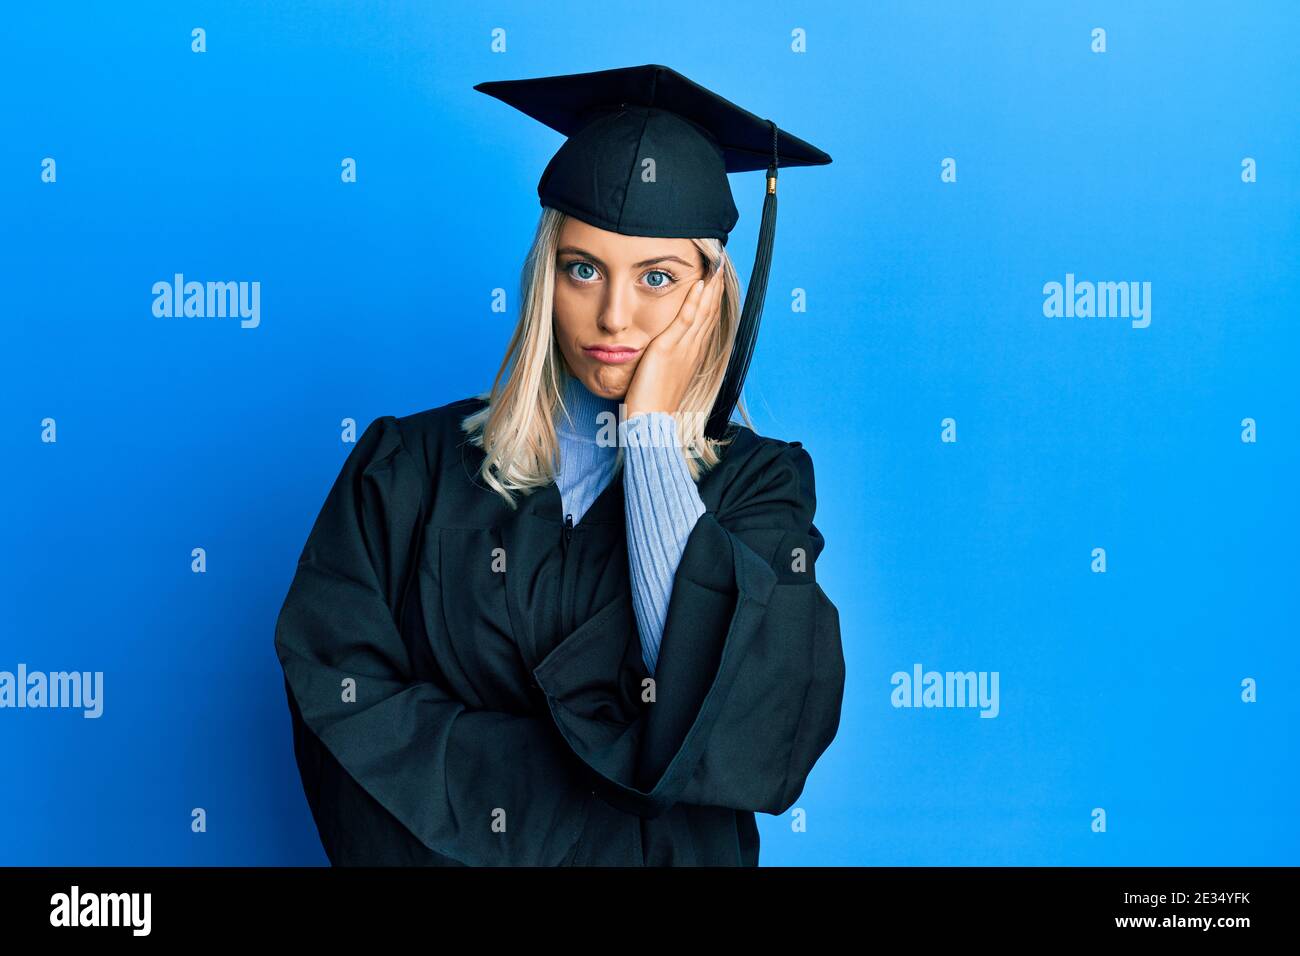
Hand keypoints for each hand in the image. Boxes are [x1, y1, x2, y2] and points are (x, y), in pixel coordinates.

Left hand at [622, 267, 724, 420]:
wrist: (651, 421)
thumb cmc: (654, 403)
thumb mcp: (666, 376)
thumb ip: (670, 360)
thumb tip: (667, 351)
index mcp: (693, 355)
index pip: (707, 321)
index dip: (713, 300)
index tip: (716, 281)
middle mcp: (693, 350)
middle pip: (710, 312)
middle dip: (716, 288)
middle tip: (721, 266)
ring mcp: (683, 349)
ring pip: (702, 312)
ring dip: (710, 288)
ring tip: (716, 267)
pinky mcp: (668, 350)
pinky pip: (685, 320)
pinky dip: (694, 301)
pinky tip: (699, 284)